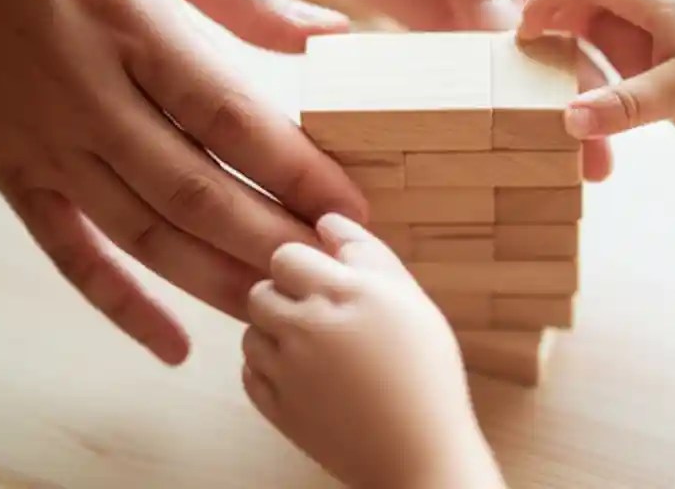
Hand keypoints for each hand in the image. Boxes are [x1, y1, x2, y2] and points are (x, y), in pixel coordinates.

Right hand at [0, 0, 366, 363]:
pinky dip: (119, 304)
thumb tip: (329, 34)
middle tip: (335, 274)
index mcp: (130, 22)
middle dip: (271, 239)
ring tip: (282, 310)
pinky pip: (68, 253)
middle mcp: (85, 95)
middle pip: (192, 190)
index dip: (295, 169)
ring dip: (215, 280)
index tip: (353, 209)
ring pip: (141, 235)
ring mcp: (45, 142)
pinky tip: (172, 346)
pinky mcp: (13, 171)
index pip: (228, 114)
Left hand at [243, 214, 500, 488]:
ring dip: (275, 336)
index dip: (305, 267)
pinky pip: (249, 372)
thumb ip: (366, 253)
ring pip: (250, 331)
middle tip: (324, 320)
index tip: (328, 285)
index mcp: (343, 292)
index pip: (286, 255)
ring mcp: (285, 370)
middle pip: (261, 291)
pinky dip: (270, 371)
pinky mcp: (273, 407)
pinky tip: (309, 379)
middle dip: (285, 299)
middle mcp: (306, 325)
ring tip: (319, 353)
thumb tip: (328, 220)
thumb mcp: (410, 299)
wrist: (418, 453)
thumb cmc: (424, 374)